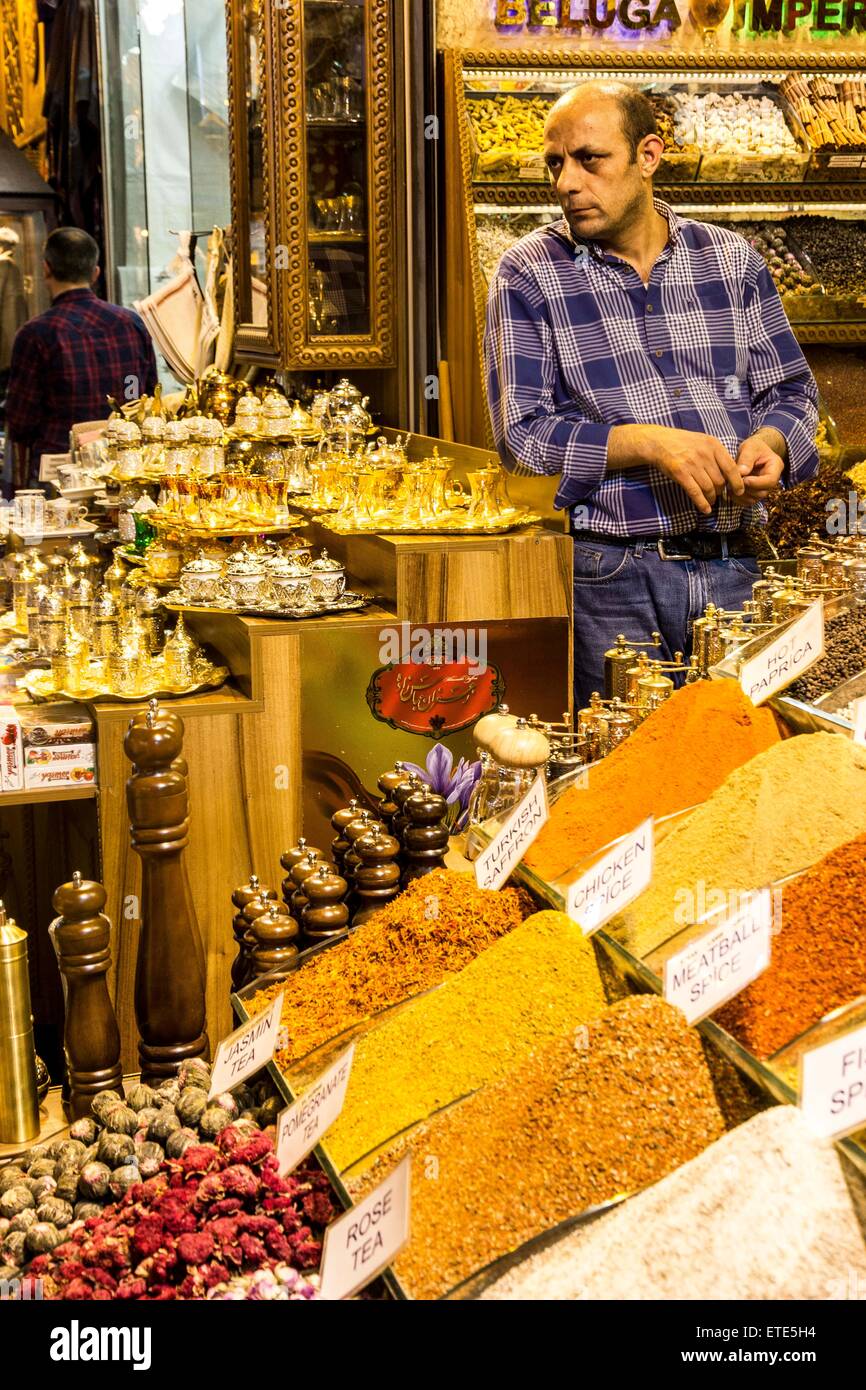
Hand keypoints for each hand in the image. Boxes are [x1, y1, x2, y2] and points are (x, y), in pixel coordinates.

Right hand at [611, 424, 744, 516]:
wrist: (658, 442)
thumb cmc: (682, 442)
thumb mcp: (703, 441)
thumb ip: (716, 454)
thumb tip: (732, 472)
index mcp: (713, 445)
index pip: (731, 467)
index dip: (737, 482)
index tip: (740, 491)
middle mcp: (704, 454)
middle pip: (720, 480)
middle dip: (720, 491)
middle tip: (718, 495)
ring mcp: (692, 464)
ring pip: (709, 488)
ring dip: (711, 498)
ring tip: (711, 502)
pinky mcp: (680, 473)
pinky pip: (695, 492)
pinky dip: (702, 503)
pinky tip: (705, 509)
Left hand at [733, 434, 785, 503]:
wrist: (752, 452)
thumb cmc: (753, 447)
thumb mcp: (750, 447)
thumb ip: (746, 458)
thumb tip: (741, 473)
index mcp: (775, 467)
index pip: (770, 480)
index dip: (757, 483)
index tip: (744, 480)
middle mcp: (771, 480)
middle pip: (762, 492)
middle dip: (746, 489)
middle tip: (732, 483)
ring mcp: (763, 488)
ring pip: (754, 499)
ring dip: (740, 495)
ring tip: (729, 486)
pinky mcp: (755, 493)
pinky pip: (748, 502)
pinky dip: (738, 499)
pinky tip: (729, 491)